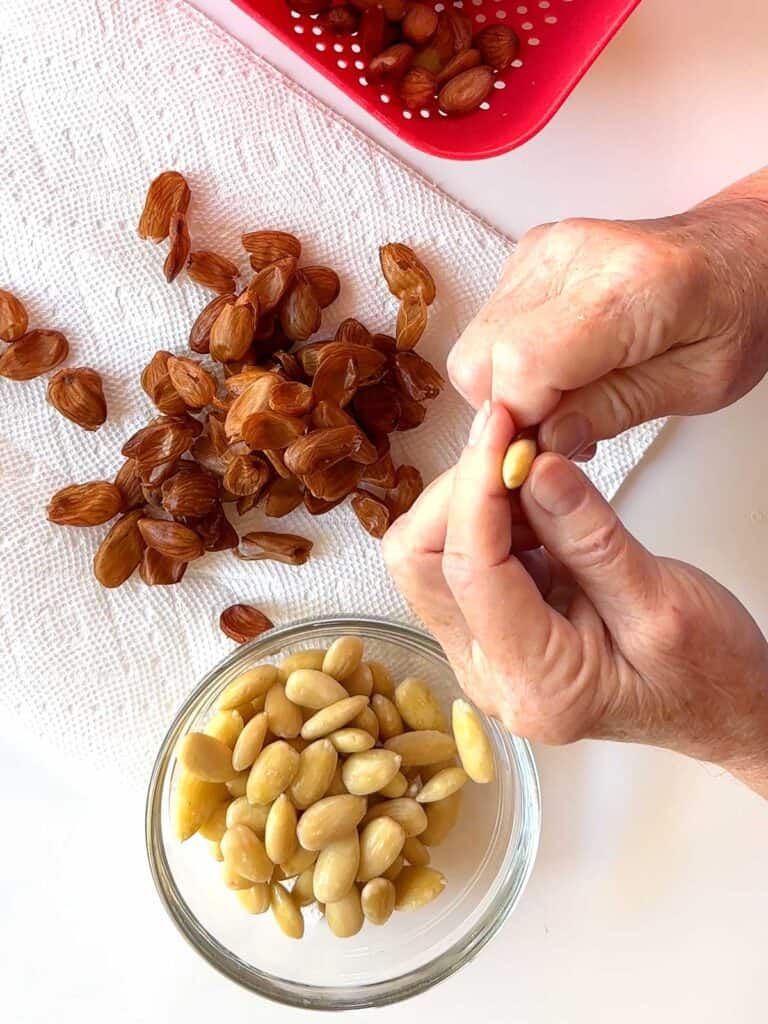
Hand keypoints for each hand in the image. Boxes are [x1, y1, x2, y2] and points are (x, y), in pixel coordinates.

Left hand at [382, 403, 767, 797]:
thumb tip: (536, 467)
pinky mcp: (491, 629)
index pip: (470, 571)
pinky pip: (461, 559)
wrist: (718, 708)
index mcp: (534, 682)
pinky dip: (488, 515)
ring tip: (532, 469)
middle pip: (421, 564)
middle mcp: (489, 675)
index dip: (477, 488)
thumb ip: (590, 536)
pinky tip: (531, 498)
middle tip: (512, 443)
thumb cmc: (703, 675)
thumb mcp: (662, 601)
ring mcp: (483, 653)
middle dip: (458, 493)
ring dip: (471, 500)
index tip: (502, 429)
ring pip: (428, 557)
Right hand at [447, 198, 767, 455]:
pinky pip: (486, 329)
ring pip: (473, 348)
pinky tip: (561, 368)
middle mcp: (573, 255)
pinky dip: (511, 364)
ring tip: (570, 396)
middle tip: (561, 429)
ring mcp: (544, 250)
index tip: (540, 452)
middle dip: (508, 411)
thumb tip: (544, 444)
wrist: (742, 248)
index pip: (523, 364)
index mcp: (630, 286)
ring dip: (508, 389)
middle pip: (481, 357)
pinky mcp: (528, 255)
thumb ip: (615, 411)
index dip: (520, 421)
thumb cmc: (737, 309)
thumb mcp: (700, 384)